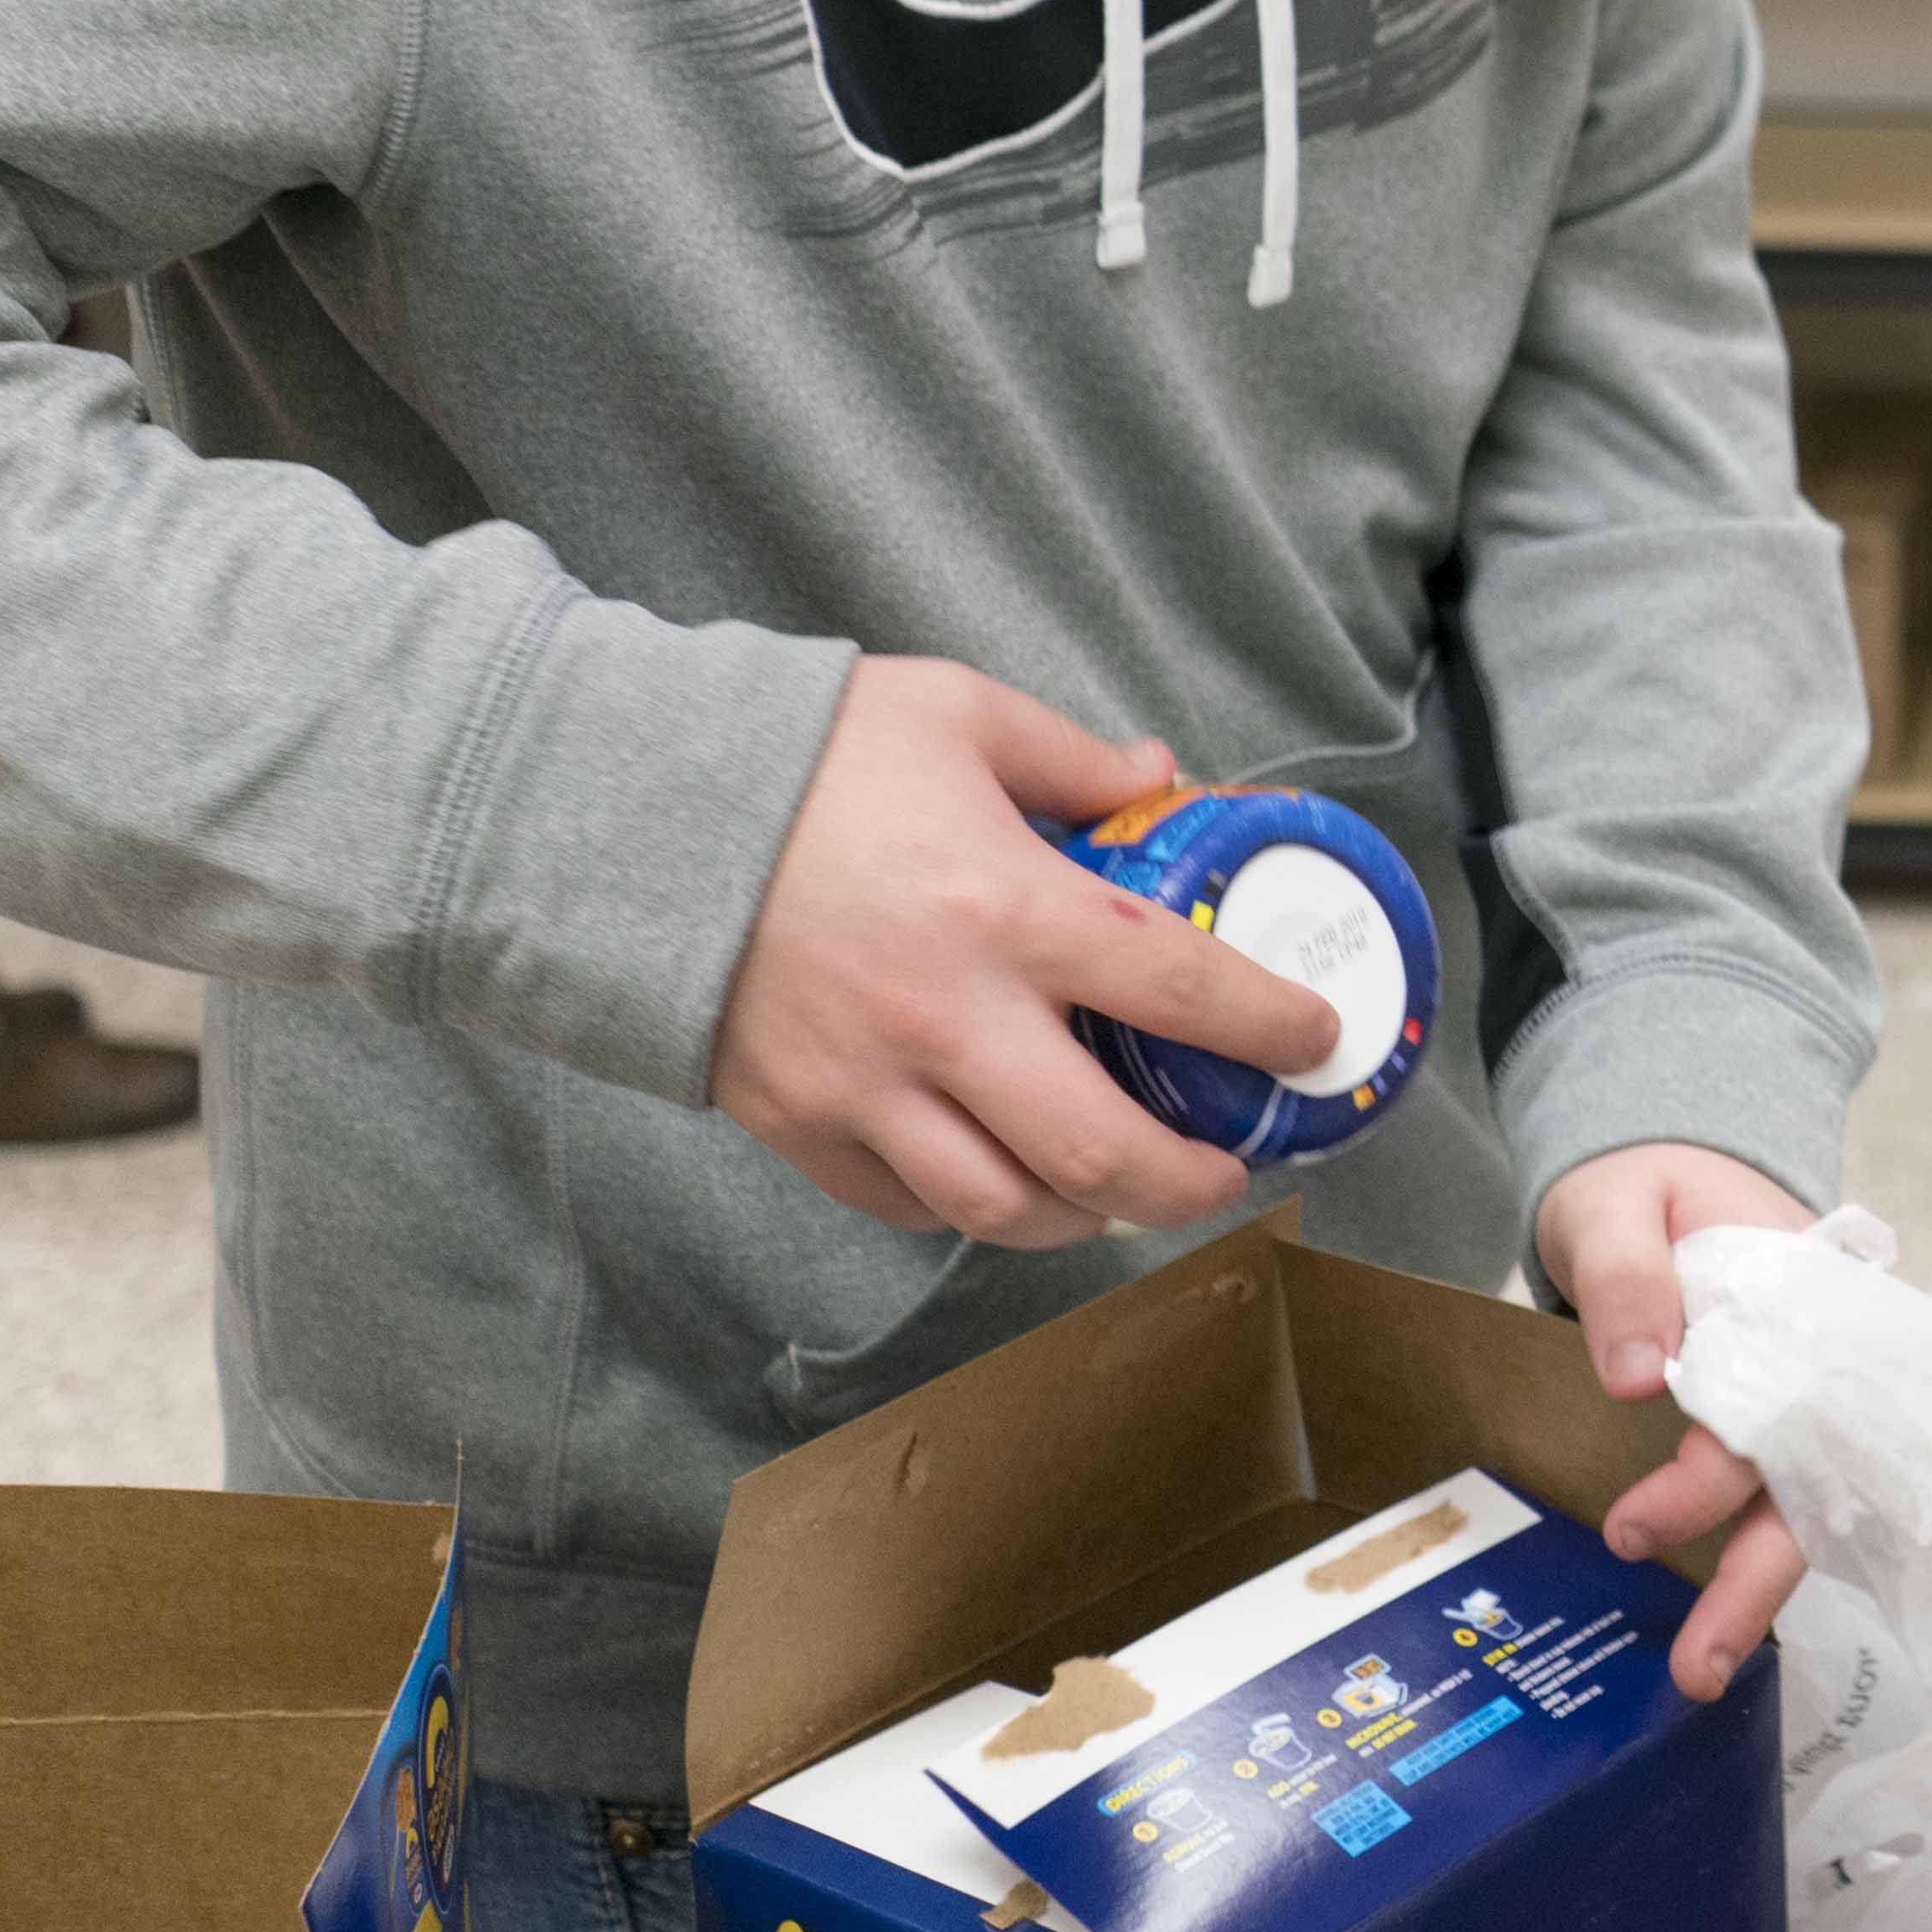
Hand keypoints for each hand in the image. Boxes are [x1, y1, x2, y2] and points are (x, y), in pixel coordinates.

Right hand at [709, 659, 1342, 1243]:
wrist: (617, 813)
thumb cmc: (799, 755)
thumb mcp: (956, 715)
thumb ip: (1071, 757)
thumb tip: (1159, 776)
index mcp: (1007, 910)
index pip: (1181, 995)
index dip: (1270, 1030)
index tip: (1314, 1043)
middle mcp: (948, 1018)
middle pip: (1102, 1154)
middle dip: (1190, 1182)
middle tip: (1229, 1169)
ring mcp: (868, 1087)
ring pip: (1005, 1208)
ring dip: (1087, 1216)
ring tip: (1126, 1193)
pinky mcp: (799, 1124)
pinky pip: (907, 1206)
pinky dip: (971, 1208)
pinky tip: (1008, 1178)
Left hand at [1539, 1141, 1821, 1702]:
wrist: (1670, 1167)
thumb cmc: (1642, 1184)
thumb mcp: (1614, 1205)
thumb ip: (1625, 1278)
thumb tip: (1640, 1380)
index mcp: (1796, 1291)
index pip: (1776, 1403)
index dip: (1709, 1478)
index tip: (1634, 1529)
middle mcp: (1823, 1353)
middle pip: (1815, 1477)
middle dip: (1758, 1579)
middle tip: (1701, 1664)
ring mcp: (1812, 1391)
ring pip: (1807, 1503)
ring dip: (1760, 1592)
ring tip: (1704, 1672)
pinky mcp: (1788, 1423)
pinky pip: (1790, 1500)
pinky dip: (1761, 1565)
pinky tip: (1726, 1629)